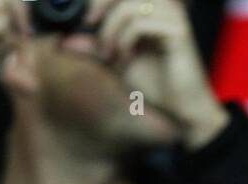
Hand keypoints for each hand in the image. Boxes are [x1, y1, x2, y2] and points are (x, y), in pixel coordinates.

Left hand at [85, 0, 226, 147]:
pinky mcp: (178, 31)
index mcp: (154, 8)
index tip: (86, 22)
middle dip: (100, 11)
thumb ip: (96, 47)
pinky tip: (126, 58)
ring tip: (112, 55)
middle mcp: (166, 6)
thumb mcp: (118, 61)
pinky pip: (139, 23)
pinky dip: (125, 40)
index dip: (99, 1)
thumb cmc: (157, 85)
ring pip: (127, 7)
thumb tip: (65, 39)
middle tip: (94, 36)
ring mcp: (174, 17)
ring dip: (111, 31)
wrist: (182, 108)